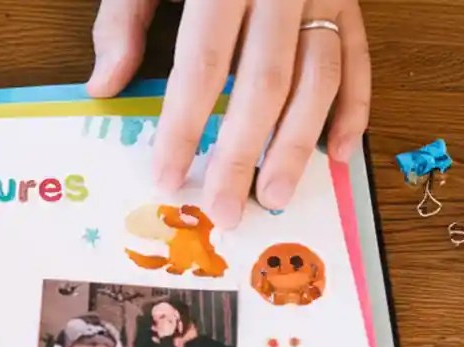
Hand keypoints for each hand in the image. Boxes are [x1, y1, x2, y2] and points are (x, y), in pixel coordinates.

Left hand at [88, 0, 370, 225]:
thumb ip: (123, 19)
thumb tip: (104, 86)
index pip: (202, 65)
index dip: (184, 125)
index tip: (168, 176)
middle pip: (265, 83)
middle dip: (244, 154)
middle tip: (227, 210)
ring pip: (319, 77)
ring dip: (299, 143)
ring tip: (275, 194)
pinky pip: (360, 56)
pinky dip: (355, 107)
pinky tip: (337, 154)